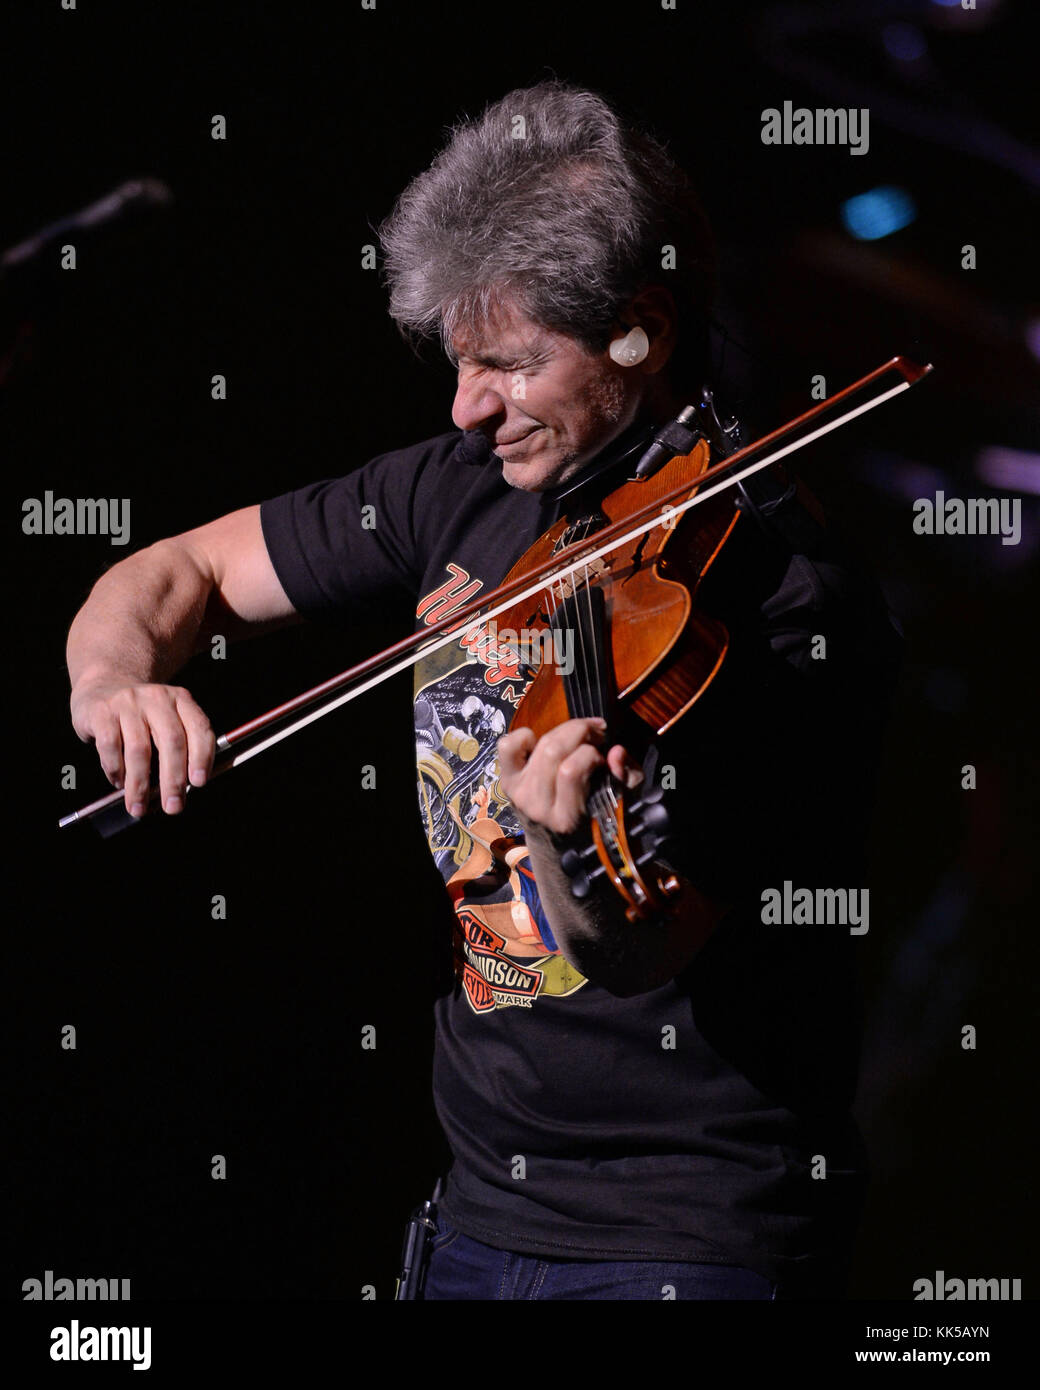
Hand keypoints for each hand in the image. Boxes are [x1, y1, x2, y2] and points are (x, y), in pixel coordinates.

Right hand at [70, 678, 215, 817]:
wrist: (103, 685)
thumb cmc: (142, 717)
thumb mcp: (166, 721)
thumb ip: (179, 748)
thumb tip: (181, 791)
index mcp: (181, 701)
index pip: (199, 728)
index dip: (203, 756)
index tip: (199, 783)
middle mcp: (157, 698)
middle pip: (171, 741)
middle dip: (173, 779)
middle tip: (173, 807)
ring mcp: (128, 703)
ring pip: (139, 749)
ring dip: (140, 784)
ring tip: (139, 807)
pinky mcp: (102, 712)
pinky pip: (111, 747)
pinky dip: (116, 770)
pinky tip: (118, 783)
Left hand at [496, 716, 643, 836]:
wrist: (553, 844)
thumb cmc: (590, 821)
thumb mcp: (617, 806)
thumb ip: (625, 780)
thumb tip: (616, 752)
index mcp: (566, 819)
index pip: (570, 771)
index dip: (592, 754)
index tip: (604, 758)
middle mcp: (537, 806)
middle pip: (552, 751)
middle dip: (580, 731)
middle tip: (596, 735)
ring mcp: (518, 793)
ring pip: (538, 744)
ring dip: (563, 730)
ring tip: (579, 734)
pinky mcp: (507, 781)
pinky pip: (508, 746)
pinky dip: (525, 735)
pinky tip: (542, 742)